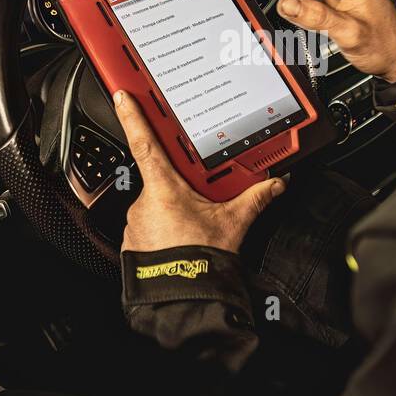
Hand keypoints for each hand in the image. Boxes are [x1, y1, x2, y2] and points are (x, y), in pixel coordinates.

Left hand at [113, 90, 284, 253]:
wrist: (182, 300)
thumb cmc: (199, 261)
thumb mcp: (233, 223)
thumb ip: (254, 198)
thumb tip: (273, 182)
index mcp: (164, 188)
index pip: (144, 141)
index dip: (132, 115)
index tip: (122, 95)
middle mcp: (143, 202)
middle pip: (161, 177)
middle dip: (181, 186)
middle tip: (198, 201)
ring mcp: (136, 223)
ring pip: (156, 204)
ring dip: (174, 209)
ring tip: (195, 227)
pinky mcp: (133, 242)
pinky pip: (149, 226)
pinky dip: (165, 228)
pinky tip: (182, 238)